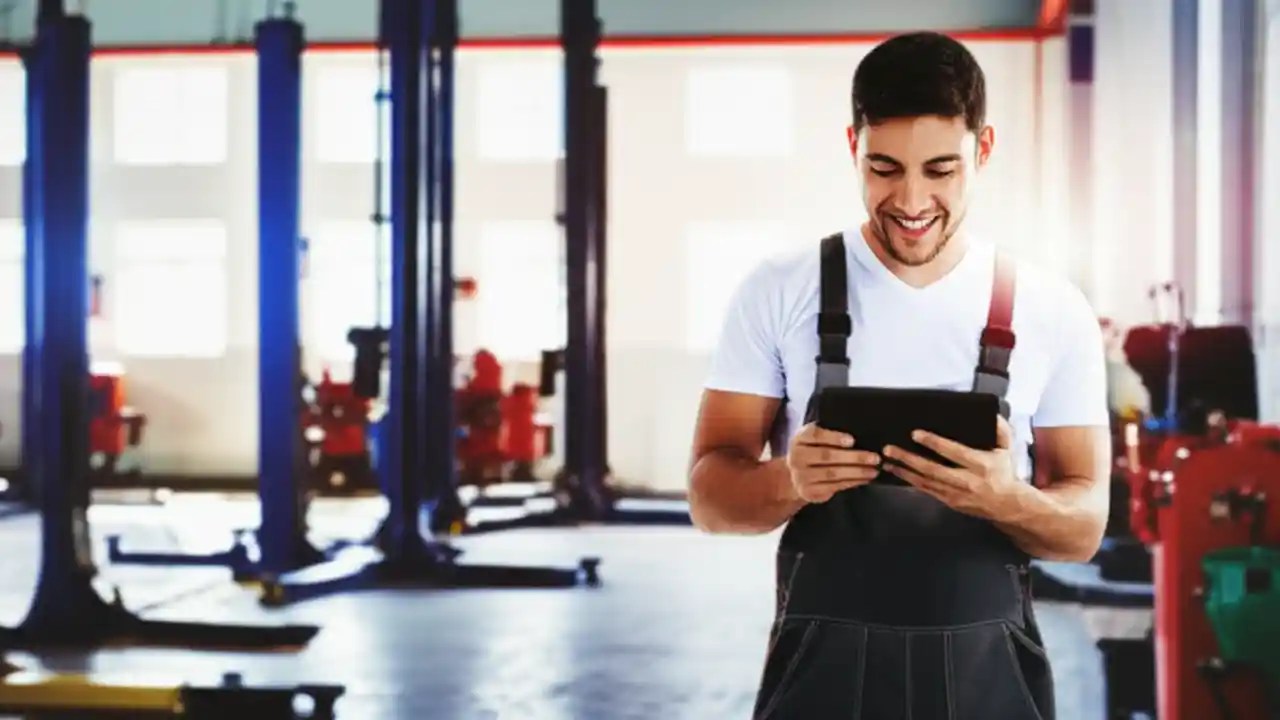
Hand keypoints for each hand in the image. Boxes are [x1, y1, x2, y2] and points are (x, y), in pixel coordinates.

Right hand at [786, 423, 881, 502]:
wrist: (794, 477)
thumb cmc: (812, 452)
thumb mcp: (814, 440)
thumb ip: (829, 435)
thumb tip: (861, 435)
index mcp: (799, 439)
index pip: (815, 435)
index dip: (833, 437)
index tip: (852, 440)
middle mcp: (797, 457)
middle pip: (827, 455)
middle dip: (853, 457)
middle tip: (874, 458)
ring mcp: (801, 476)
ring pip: (833, 473)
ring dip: (856, 472)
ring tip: (873, 470)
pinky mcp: (809, 492)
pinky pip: (834, 486)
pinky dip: (852, 482)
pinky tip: (864, 479)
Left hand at [881, 415, 1020, 519]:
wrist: (1008, 505)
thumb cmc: (1004, 472)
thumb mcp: (1007, 448)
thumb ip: (1000, 429)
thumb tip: (991, 414)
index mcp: (980, 464)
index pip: (953, 452)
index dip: (933, 442)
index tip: (915, 434)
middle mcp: (966, 480)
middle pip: (932, 469)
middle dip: (908, 458)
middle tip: (889, 449)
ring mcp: (956, 494)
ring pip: (925, 482)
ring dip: (903, 471)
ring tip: (887, 461)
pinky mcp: (949, 502)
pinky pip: (926, 491)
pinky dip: (910, 482)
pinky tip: (898, 473)